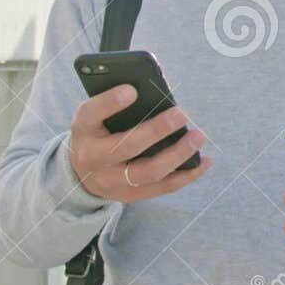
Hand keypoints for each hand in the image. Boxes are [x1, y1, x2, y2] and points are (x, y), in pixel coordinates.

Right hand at [67, 85, 210, 202]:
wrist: (80, 173)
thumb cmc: (97, 132)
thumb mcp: (95, 115)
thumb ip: (115, 102)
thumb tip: (149, 90)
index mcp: (83, 128)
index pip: (91, 113)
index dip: (110, 102)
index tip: (132, 90)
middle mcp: (93, 158)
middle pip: (126, 147)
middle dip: (156, 130)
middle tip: (181, 114)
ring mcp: (112, 181)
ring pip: (148, 172)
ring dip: (178, 155)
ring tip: (198, 136)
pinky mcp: (130, 195)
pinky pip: (162, 188)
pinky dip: (186, 175)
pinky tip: (204, 161)